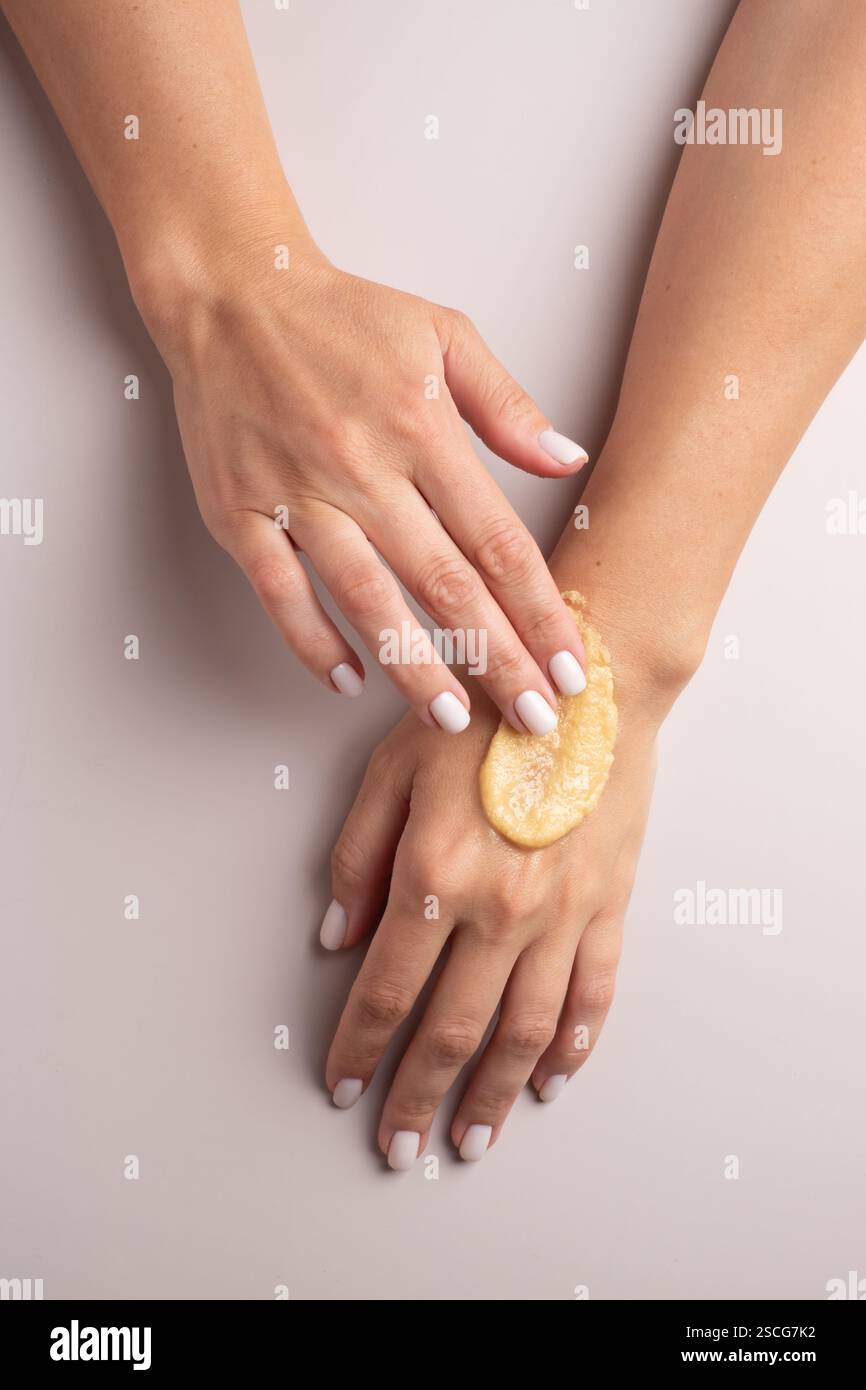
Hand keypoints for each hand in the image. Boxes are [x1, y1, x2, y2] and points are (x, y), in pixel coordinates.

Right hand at [141, 235, 589, 733]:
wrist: (232, 292)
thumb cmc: (342, 317)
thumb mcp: (443, 332)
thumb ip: (507, 405)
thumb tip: (568, 460)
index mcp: (422, 429)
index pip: (497, 541)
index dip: (538, 612)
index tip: (571, 665)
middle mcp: (364, 469)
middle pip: (445, 585)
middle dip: (498, 660)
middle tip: (534, 721)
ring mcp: (298, 494)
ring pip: (368, 600)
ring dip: (415, 668)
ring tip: (455, 720)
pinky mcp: (242, 513)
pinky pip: (280, 593)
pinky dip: (312, 642)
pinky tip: (349, 681)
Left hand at [319, 644, 661, 1166]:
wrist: (592, 682)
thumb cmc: (484, 714)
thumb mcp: (394, 768)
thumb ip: (358, 856)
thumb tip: (336, 939)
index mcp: (436, 873)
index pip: (386, 991)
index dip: (358, 1048)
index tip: (342, 1087)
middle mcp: (501, 908)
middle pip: (451, 1031)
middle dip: (418, 1097)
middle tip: (400, 1147)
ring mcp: (563, 913)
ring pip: (524, 1031)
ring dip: (493, 1093)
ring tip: (472, 1138)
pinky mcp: (608, 906)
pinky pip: (593, 994)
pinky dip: (572, 1046)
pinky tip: (550, 1080)